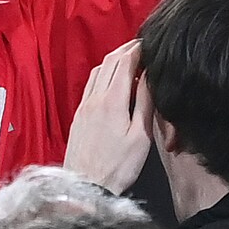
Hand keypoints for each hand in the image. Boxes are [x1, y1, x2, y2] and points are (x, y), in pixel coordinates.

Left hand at [64, 40, 152, 191]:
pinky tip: (113, 81)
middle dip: (126, 50)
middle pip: (110, 62)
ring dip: (114, 60)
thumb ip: (145, 103)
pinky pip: (91, 84)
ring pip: (99, 71)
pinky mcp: (79, 115)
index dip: (138, 49)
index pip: (125, 62)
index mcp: (112, 101)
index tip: (149, 43)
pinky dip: (104, 74)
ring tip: (130, 60)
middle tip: (142, 46)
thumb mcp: (141, 137)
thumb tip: (150, 76)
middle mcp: (95, 98)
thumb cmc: (118, 167)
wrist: (86, 186)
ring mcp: (84, 106)